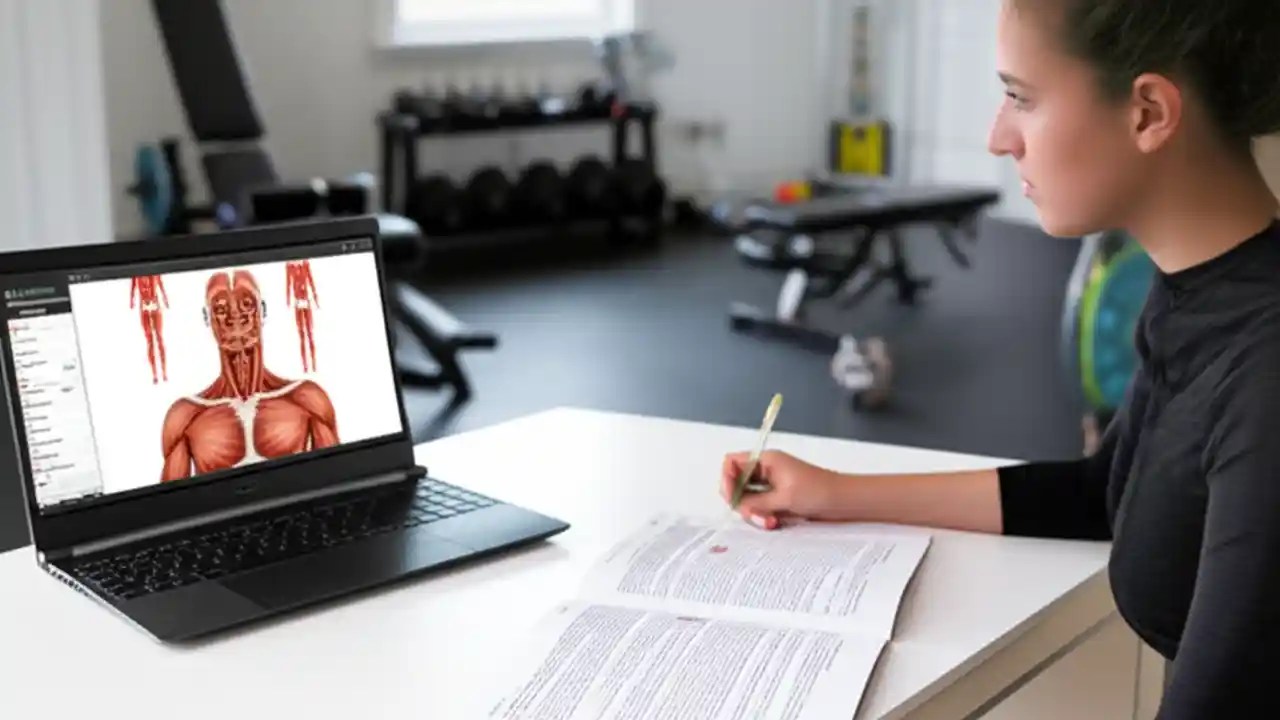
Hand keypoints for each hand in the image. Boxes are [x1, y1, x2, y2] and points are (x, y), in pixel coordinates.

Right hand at [720, 450, 845, 530]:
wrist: (844, 501)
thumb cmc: (817, 491)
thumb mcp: (783, 497)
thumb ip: (756, 501)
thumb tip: (737, 505)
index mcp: (765, 460)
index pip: (732, 463)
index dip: (726, 479)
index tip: (731, 499)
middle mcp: (765, 471)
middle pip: (737, 484)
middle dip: (742, 503)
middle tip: (755, 516)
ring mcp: (771, 486)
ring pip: (748, 500)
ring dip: (754, 513)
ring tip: (770, 523)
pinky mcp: (778, 499)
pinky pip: (760, 508)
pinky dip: (763, 516)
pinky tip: (773, 523)